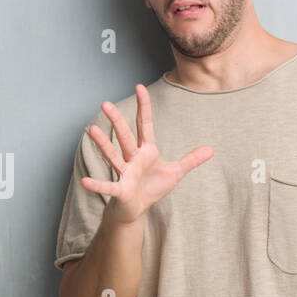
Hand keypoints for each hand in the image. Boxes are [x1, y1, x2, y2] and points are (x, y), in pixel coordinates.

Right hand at [81, 84, 213, 224]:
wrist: (137, 209)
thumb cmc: (152, 188)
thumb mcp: (175, 173)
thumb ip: (191, 160)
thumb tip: (211, 149)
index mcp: (146, 151)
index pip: (145, 124)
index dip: (144, 106)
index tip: (139, 86)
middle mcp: (133, 158)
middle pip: (124, 136)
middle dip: (116, 120)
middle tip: (105, 103)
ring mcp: (125, 173)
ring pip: (113, 156)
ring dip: (103, 144)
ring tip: (91, 130)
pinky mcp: (120, 189)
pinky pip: (108, 186)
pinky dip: (97, 185)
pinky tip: (86, 182)